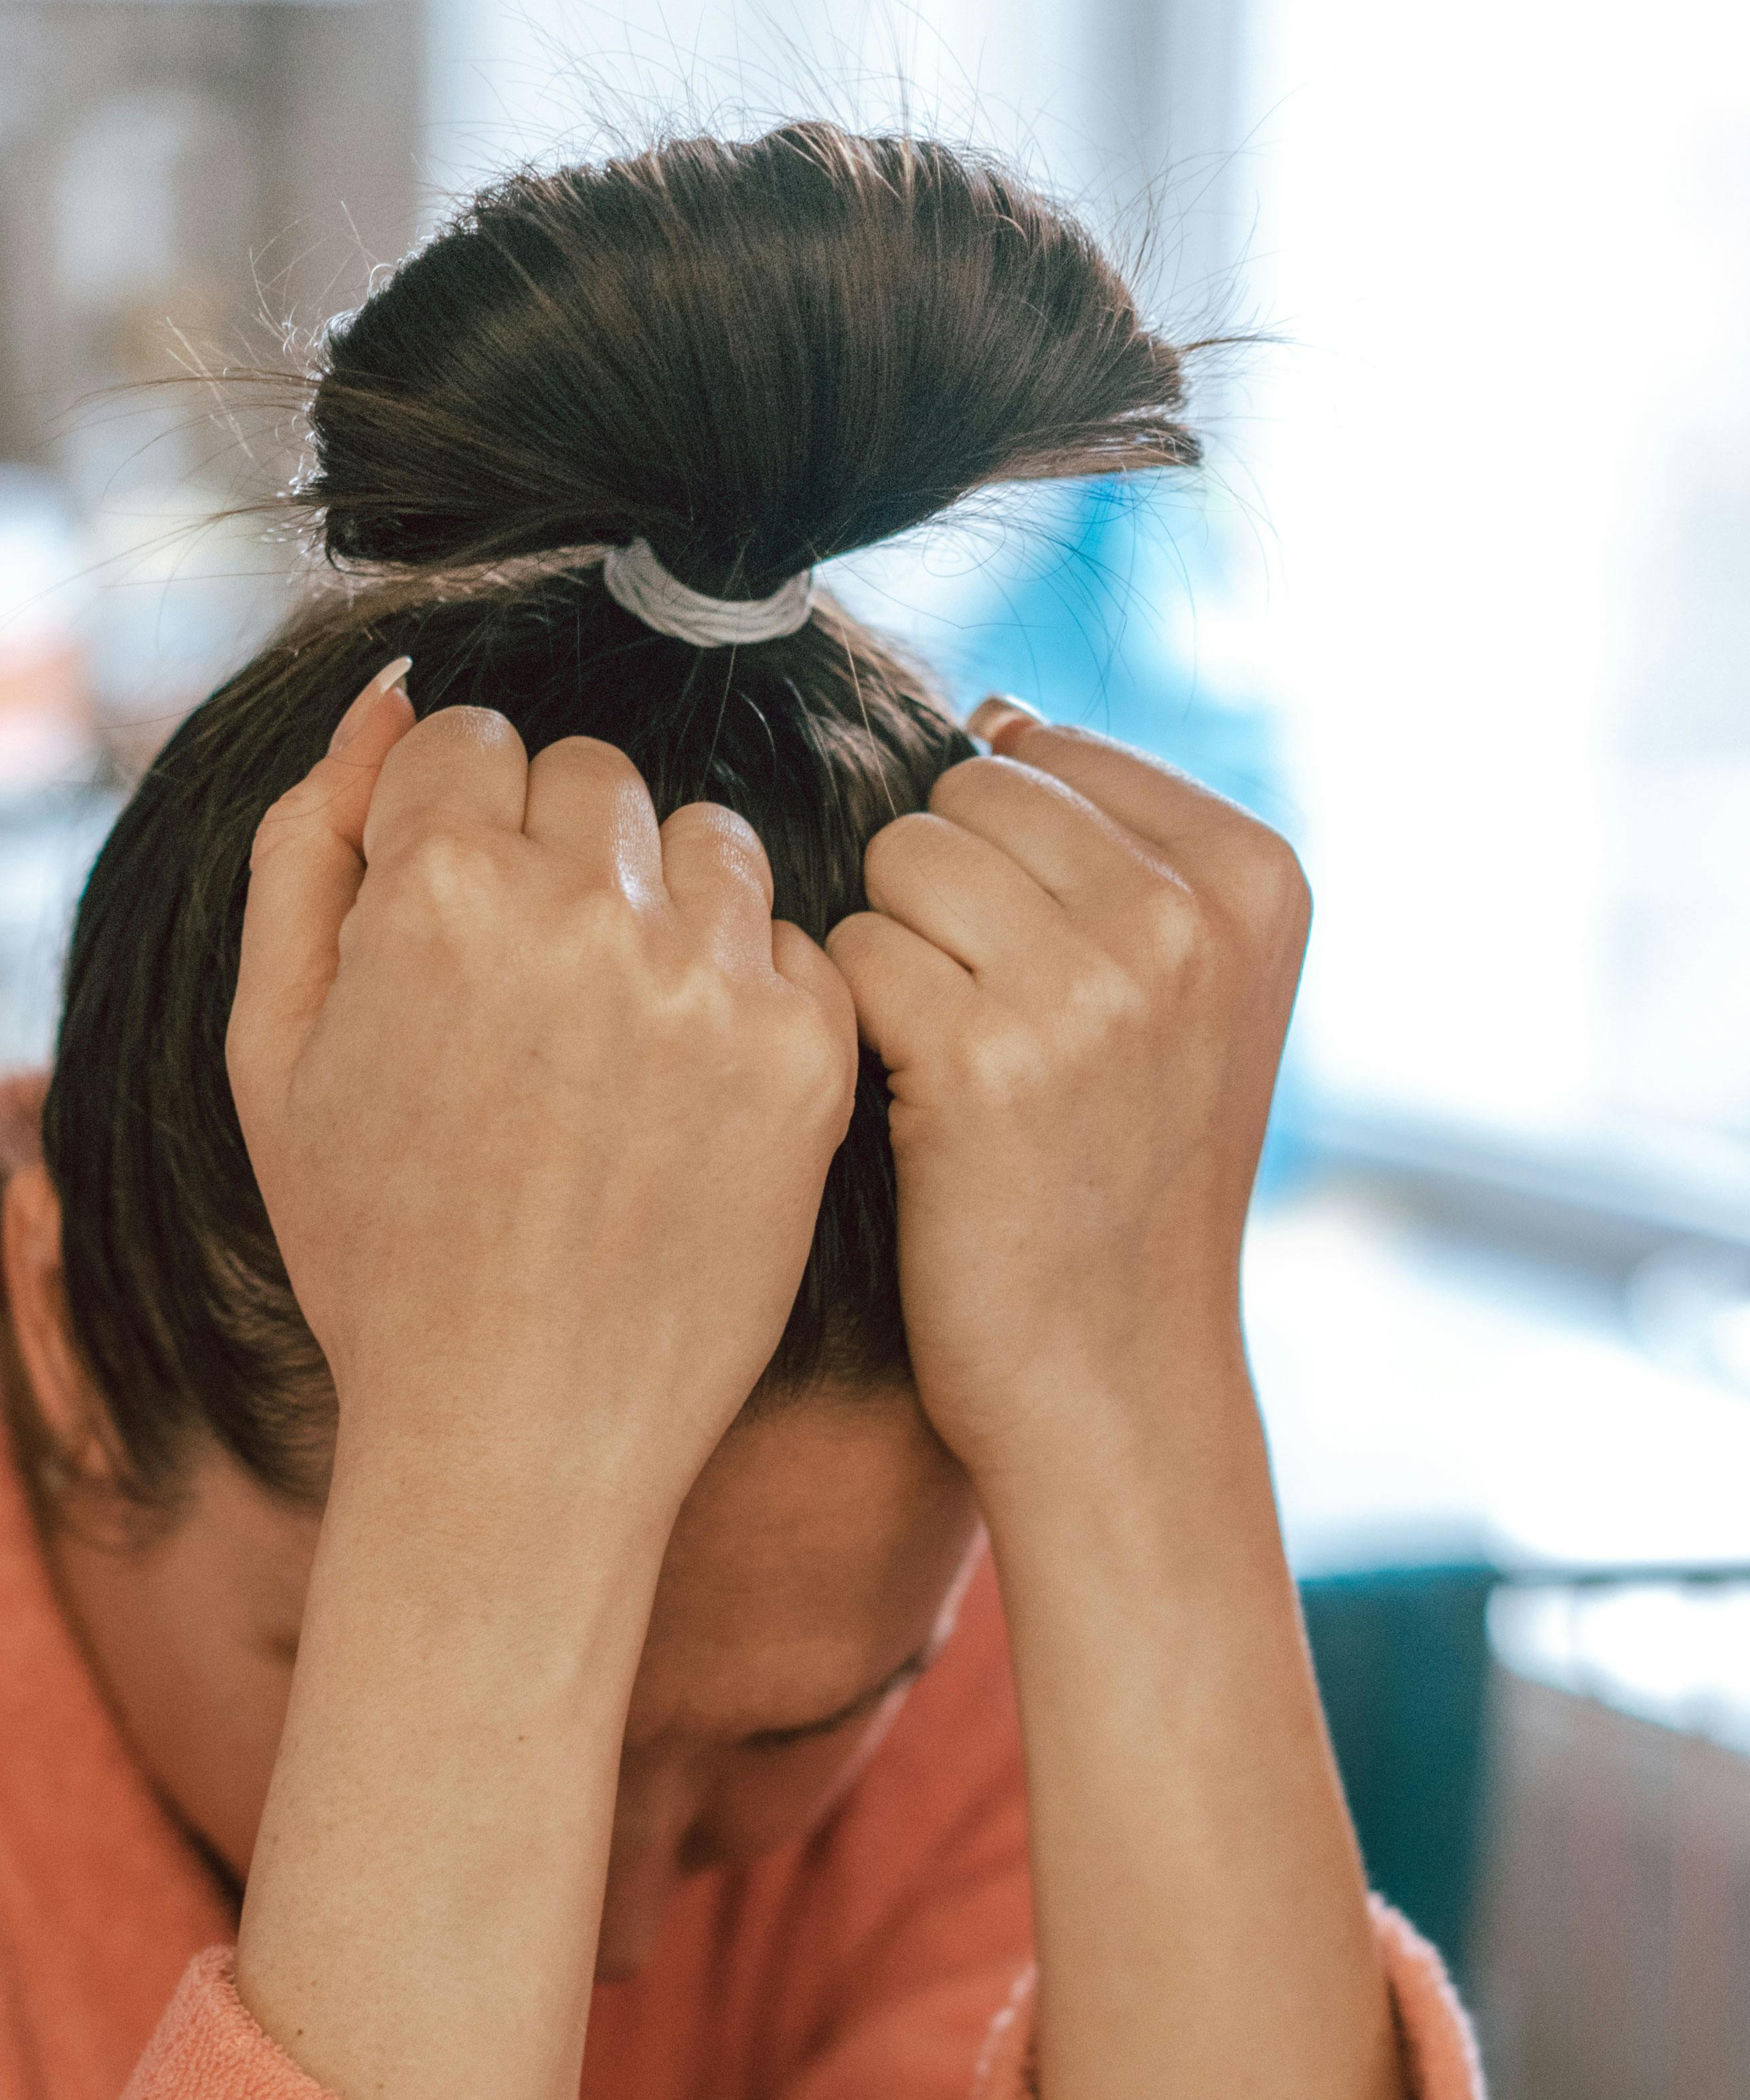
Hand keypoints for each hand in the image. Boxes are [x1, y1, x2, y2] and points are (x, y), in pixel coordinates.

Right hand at [228, 667, 858, 1544]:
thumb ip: (306, 852)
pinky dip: (743, 1000)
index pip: (472, 743)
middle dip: (558, 865)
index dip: (452, 843)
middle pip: (591, 779)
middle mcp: (582, 912)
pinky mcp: (804, 1057)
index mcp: (437, 891)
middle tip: (529, 1019)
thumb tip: (388, 700)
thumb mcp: (272, 1056)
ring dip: (664, 912)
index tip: (450, 948)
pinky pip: (789, 944)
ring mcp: (706, 984)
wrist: (510, 1437)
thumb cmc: (375, 1256)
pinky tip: (683, 1104)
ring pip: (705, 842)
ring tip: (611, 1053)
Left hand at [827, 709, 1309, 1496]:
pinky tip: (902, 1102)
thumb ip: (1119, 849)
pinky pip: (851, 952)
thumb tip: (996, 713)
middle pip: (965, 794)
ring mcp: (1092, 984)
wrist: (1114, 1381)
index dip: (1002, 861)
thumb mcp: (1188, 998)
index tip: (1038, 977)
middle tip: (978, 1026)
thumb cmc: (1120, 1185)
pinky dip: (849, 1021)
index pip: (1047, 751)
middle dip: (940, 896)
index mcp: (1255, 878)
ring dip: (891, 953)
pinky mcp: (984, 1059)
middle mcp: (1187, 917)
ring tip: (943, 1062)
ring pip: (901, 861)